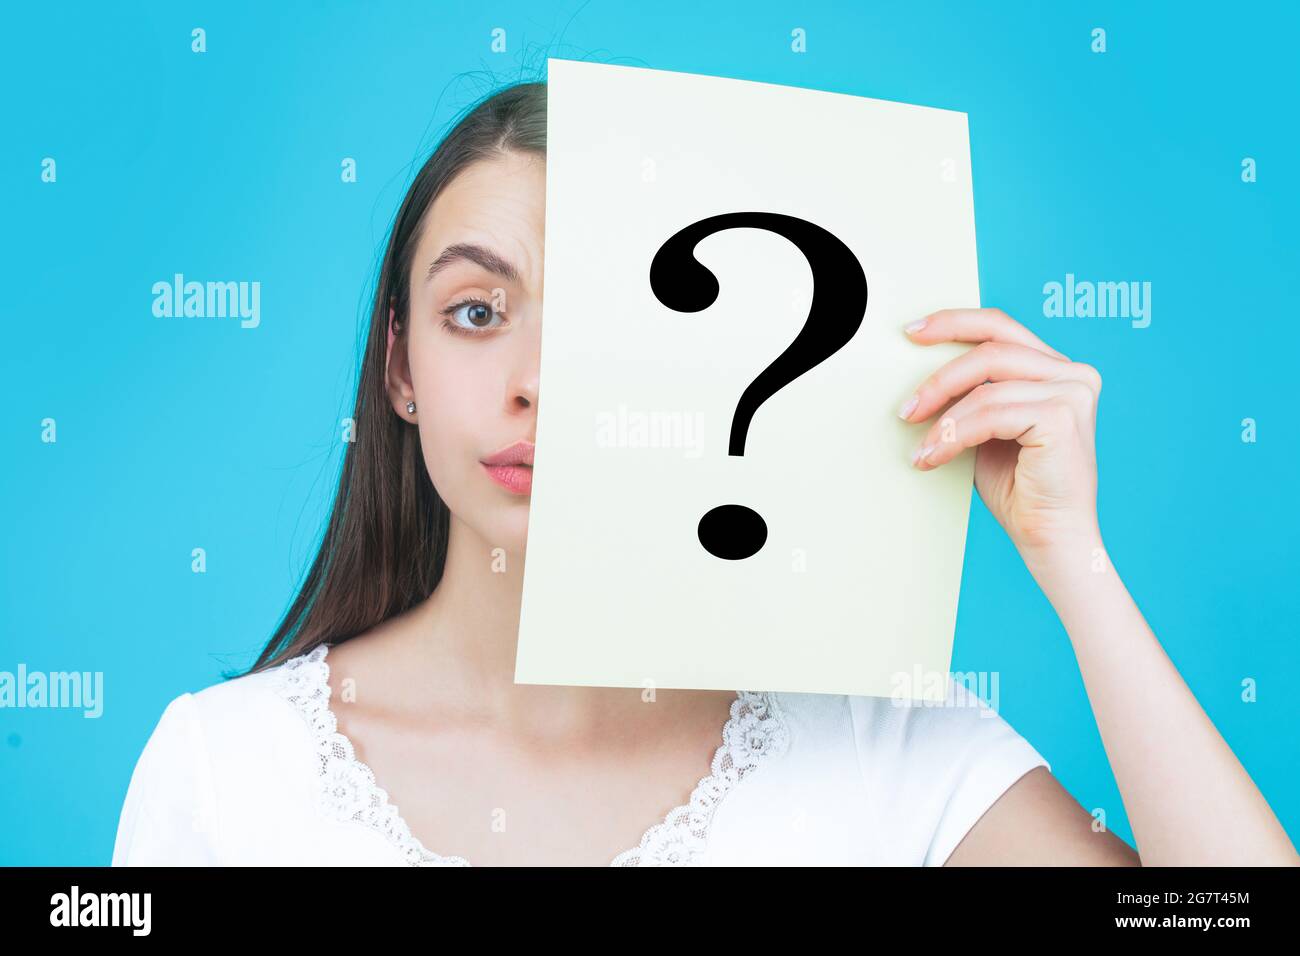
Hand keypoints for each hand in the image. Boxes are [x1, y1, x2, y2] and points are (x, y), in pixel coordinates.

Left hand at [897, 308, 1102, 563]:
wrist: (1052, 539)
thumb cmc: (1021, 490)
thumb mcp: (987, 430)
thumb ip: (972, 397)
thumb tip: (923, 376)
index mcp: (1057, 370)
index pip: (1000, 328)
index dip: (954, 323)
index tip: (912, 332)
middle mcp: (1073, 373)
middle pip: (991, 347)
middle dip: (939, 377)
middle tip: (906, 408)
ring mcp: (1073, 391)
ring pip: (986, 383)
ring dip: (943, 415)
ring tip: (922, 446)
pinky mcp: (1063, 416)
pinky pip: (990, 413)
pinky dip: (955, 434)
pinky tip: (935, 456)